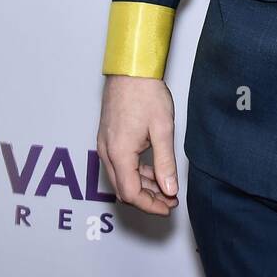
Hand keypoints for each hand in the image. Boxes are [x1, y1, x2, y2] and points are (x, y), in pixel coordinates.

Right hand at [97, 75, 179, 215]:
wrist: (130, 70)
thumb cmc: (145, 93)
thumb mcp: (162, 129)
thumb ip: (165, 163)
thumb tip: (170, 189)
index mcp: (119, 154)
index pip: (131, 194)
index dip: (151, 205)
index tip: (168, 207)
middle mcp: (107, 152)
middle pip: (124, 189)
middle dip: (148, 199)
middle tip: (170, 201)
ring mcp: (106, 145)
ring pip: (121, 178)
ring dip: (142, 186)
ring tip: (166, 188)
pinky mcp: (109, 138)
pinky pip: (119, 164)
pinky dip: (136, 172)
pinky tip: (153, 171)